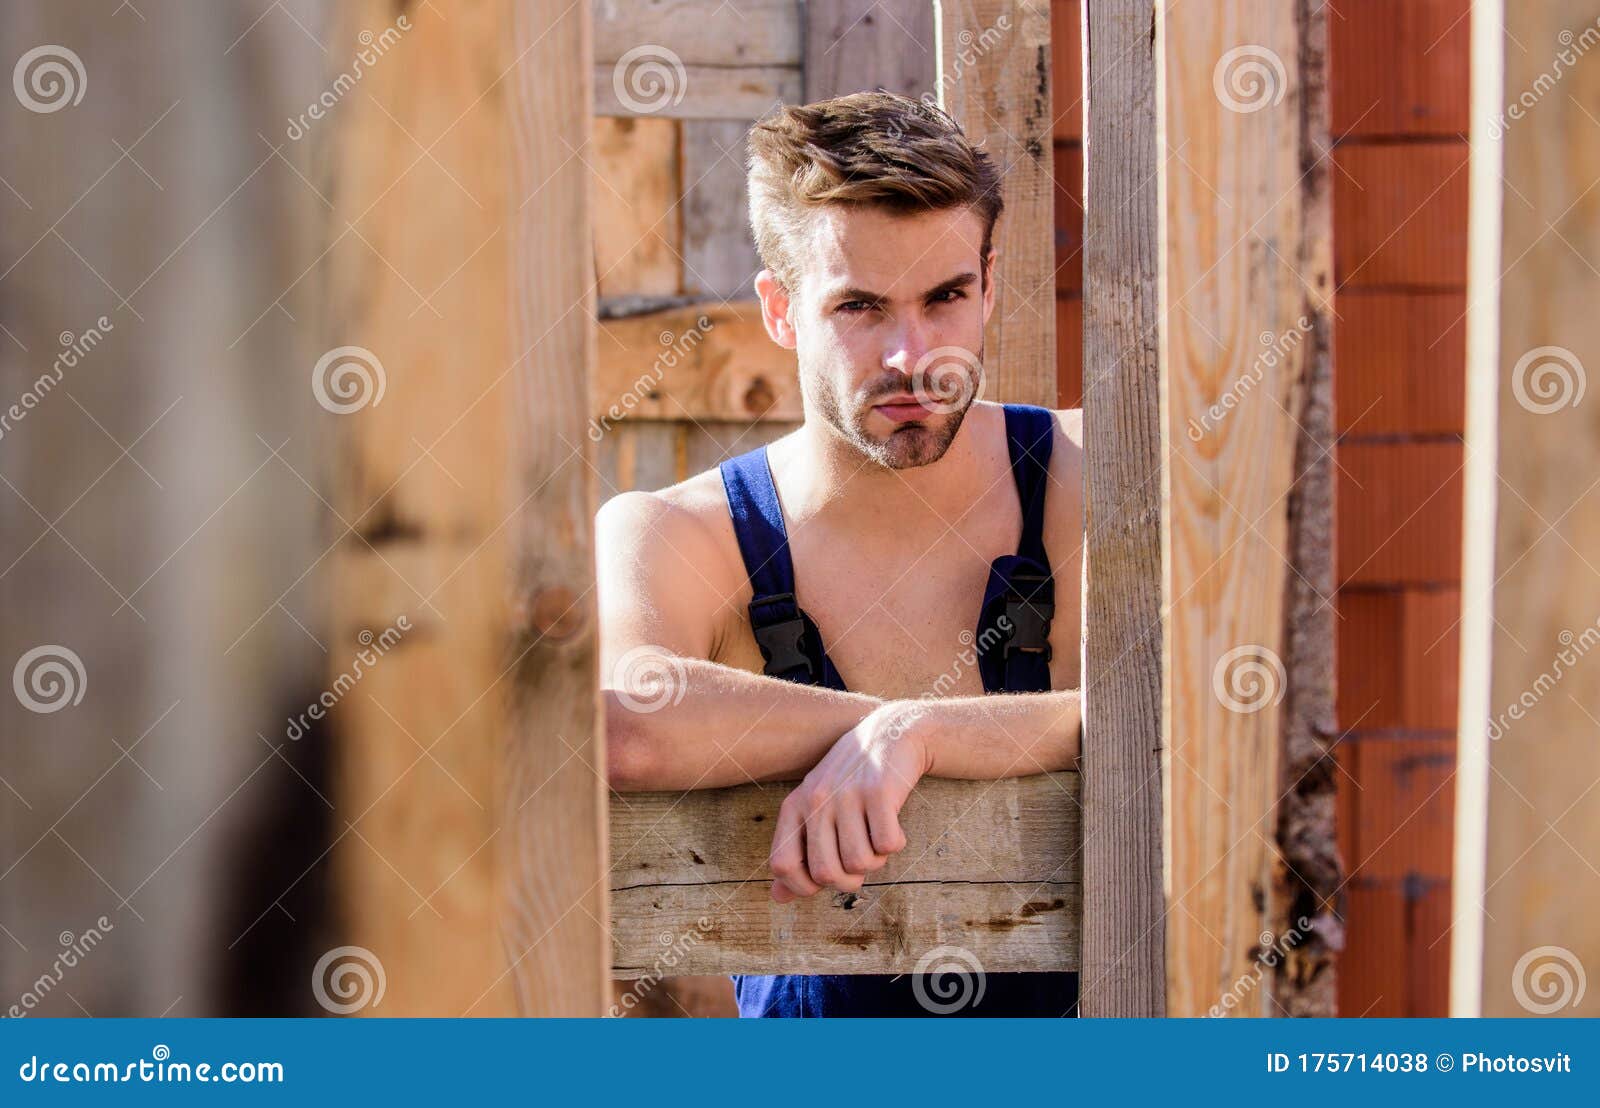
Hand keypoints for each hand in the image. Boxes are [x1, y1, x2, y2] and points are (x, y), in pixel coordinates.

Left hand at [767, 701, 929, 901]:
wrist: (890, 733)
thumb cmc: (851, 780)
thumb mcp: (816, 808)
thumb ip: (797, 852)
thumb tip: (778, 897)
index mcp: (795, 805)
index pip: (782, 864)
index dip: (802, 886)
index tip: (823, 881)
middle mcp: (816, 799)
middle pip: (827, 873)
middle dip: (849, 880)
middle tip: (859, 860)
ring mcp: (847, 794)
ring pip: (860, 863)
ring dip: (876, 860)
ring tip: (875, 836)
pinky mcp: (879, 791)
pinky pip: (888, 845)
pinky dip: (895, 843)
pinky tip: (892, 824)